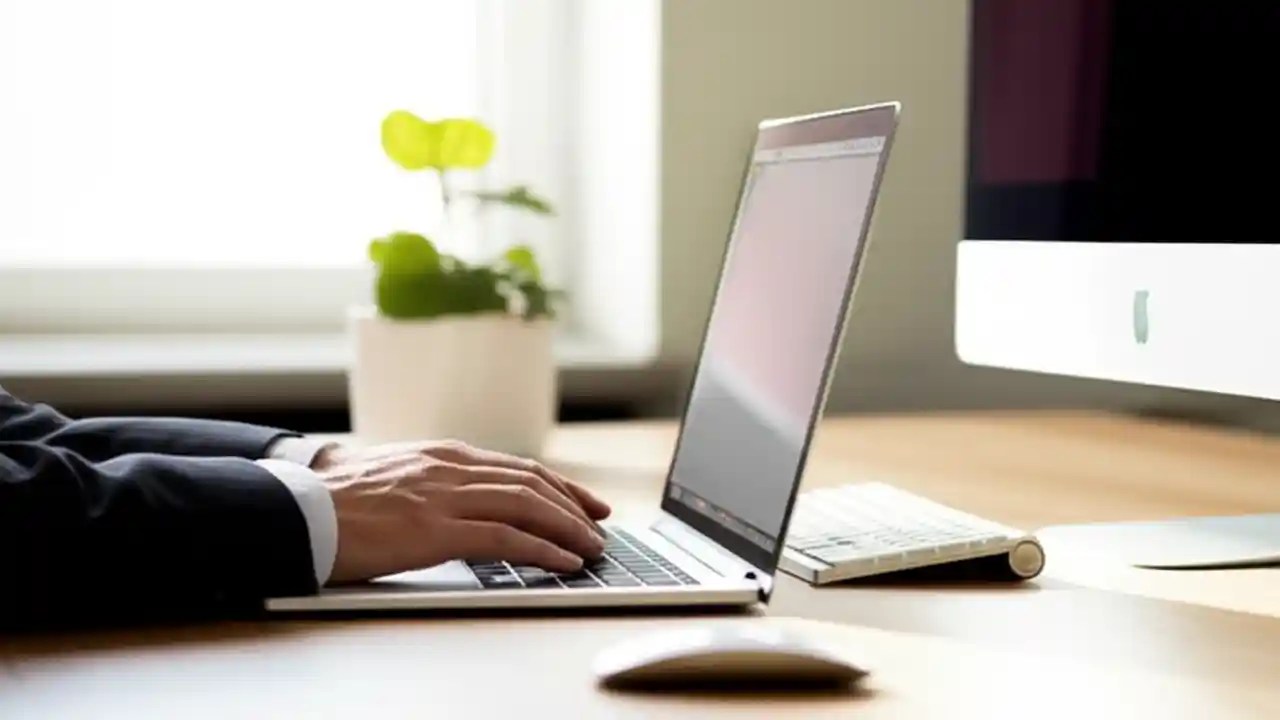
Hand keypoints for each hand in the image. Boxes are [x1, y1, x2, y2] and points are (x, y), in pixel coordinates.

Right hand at [315, 440, 611, 583]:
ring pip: (527, 506)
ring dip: (567, 529)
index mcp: (443, 455)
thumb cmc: (337, 501)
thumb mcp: (394, 477)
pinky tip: (563, 562)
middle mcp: (451, 468)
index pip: (516, 468)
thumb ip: (432, 483)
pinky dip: (543, 549)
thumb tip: (460, 501)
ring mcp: (444, 496)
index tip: (583, 502)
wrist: (296, 508)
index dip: (558, 485)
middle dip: (573, 506)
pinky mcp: (434, 529)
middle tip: (600, 526)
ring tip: (591, 549)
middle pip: (531, 483)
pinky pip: (505, 537)